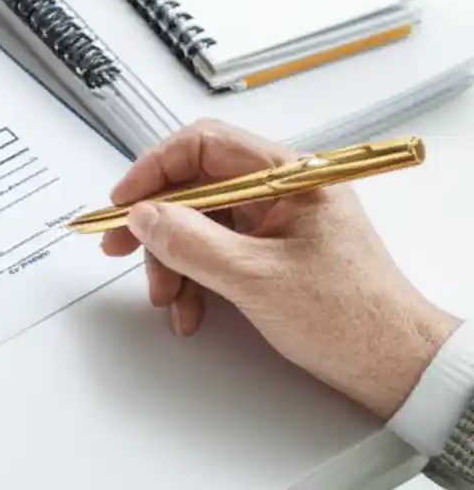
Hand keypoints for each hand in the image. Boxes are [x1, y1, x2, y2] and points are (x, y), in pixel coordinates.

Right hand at [101, 120, 458, 418]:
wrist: (394, 366)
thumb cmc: (348, 318)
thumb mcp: (255, 278)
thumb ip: (190, 241)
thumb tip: (142, 215)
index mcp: (289, 176)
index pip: (204, 145)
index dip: (154, 168)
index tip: (123, 201)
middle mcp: (281, 190)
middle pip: (196, 187)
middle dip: (157, 224)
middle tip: (119, 248)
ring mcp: (276, 221)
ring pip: (199, 224)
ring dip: (173, 262)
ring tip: (169, 300)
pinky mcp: (272, 251)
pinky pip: (216, 251)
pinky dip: (195, 279)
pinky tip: (191, 310)